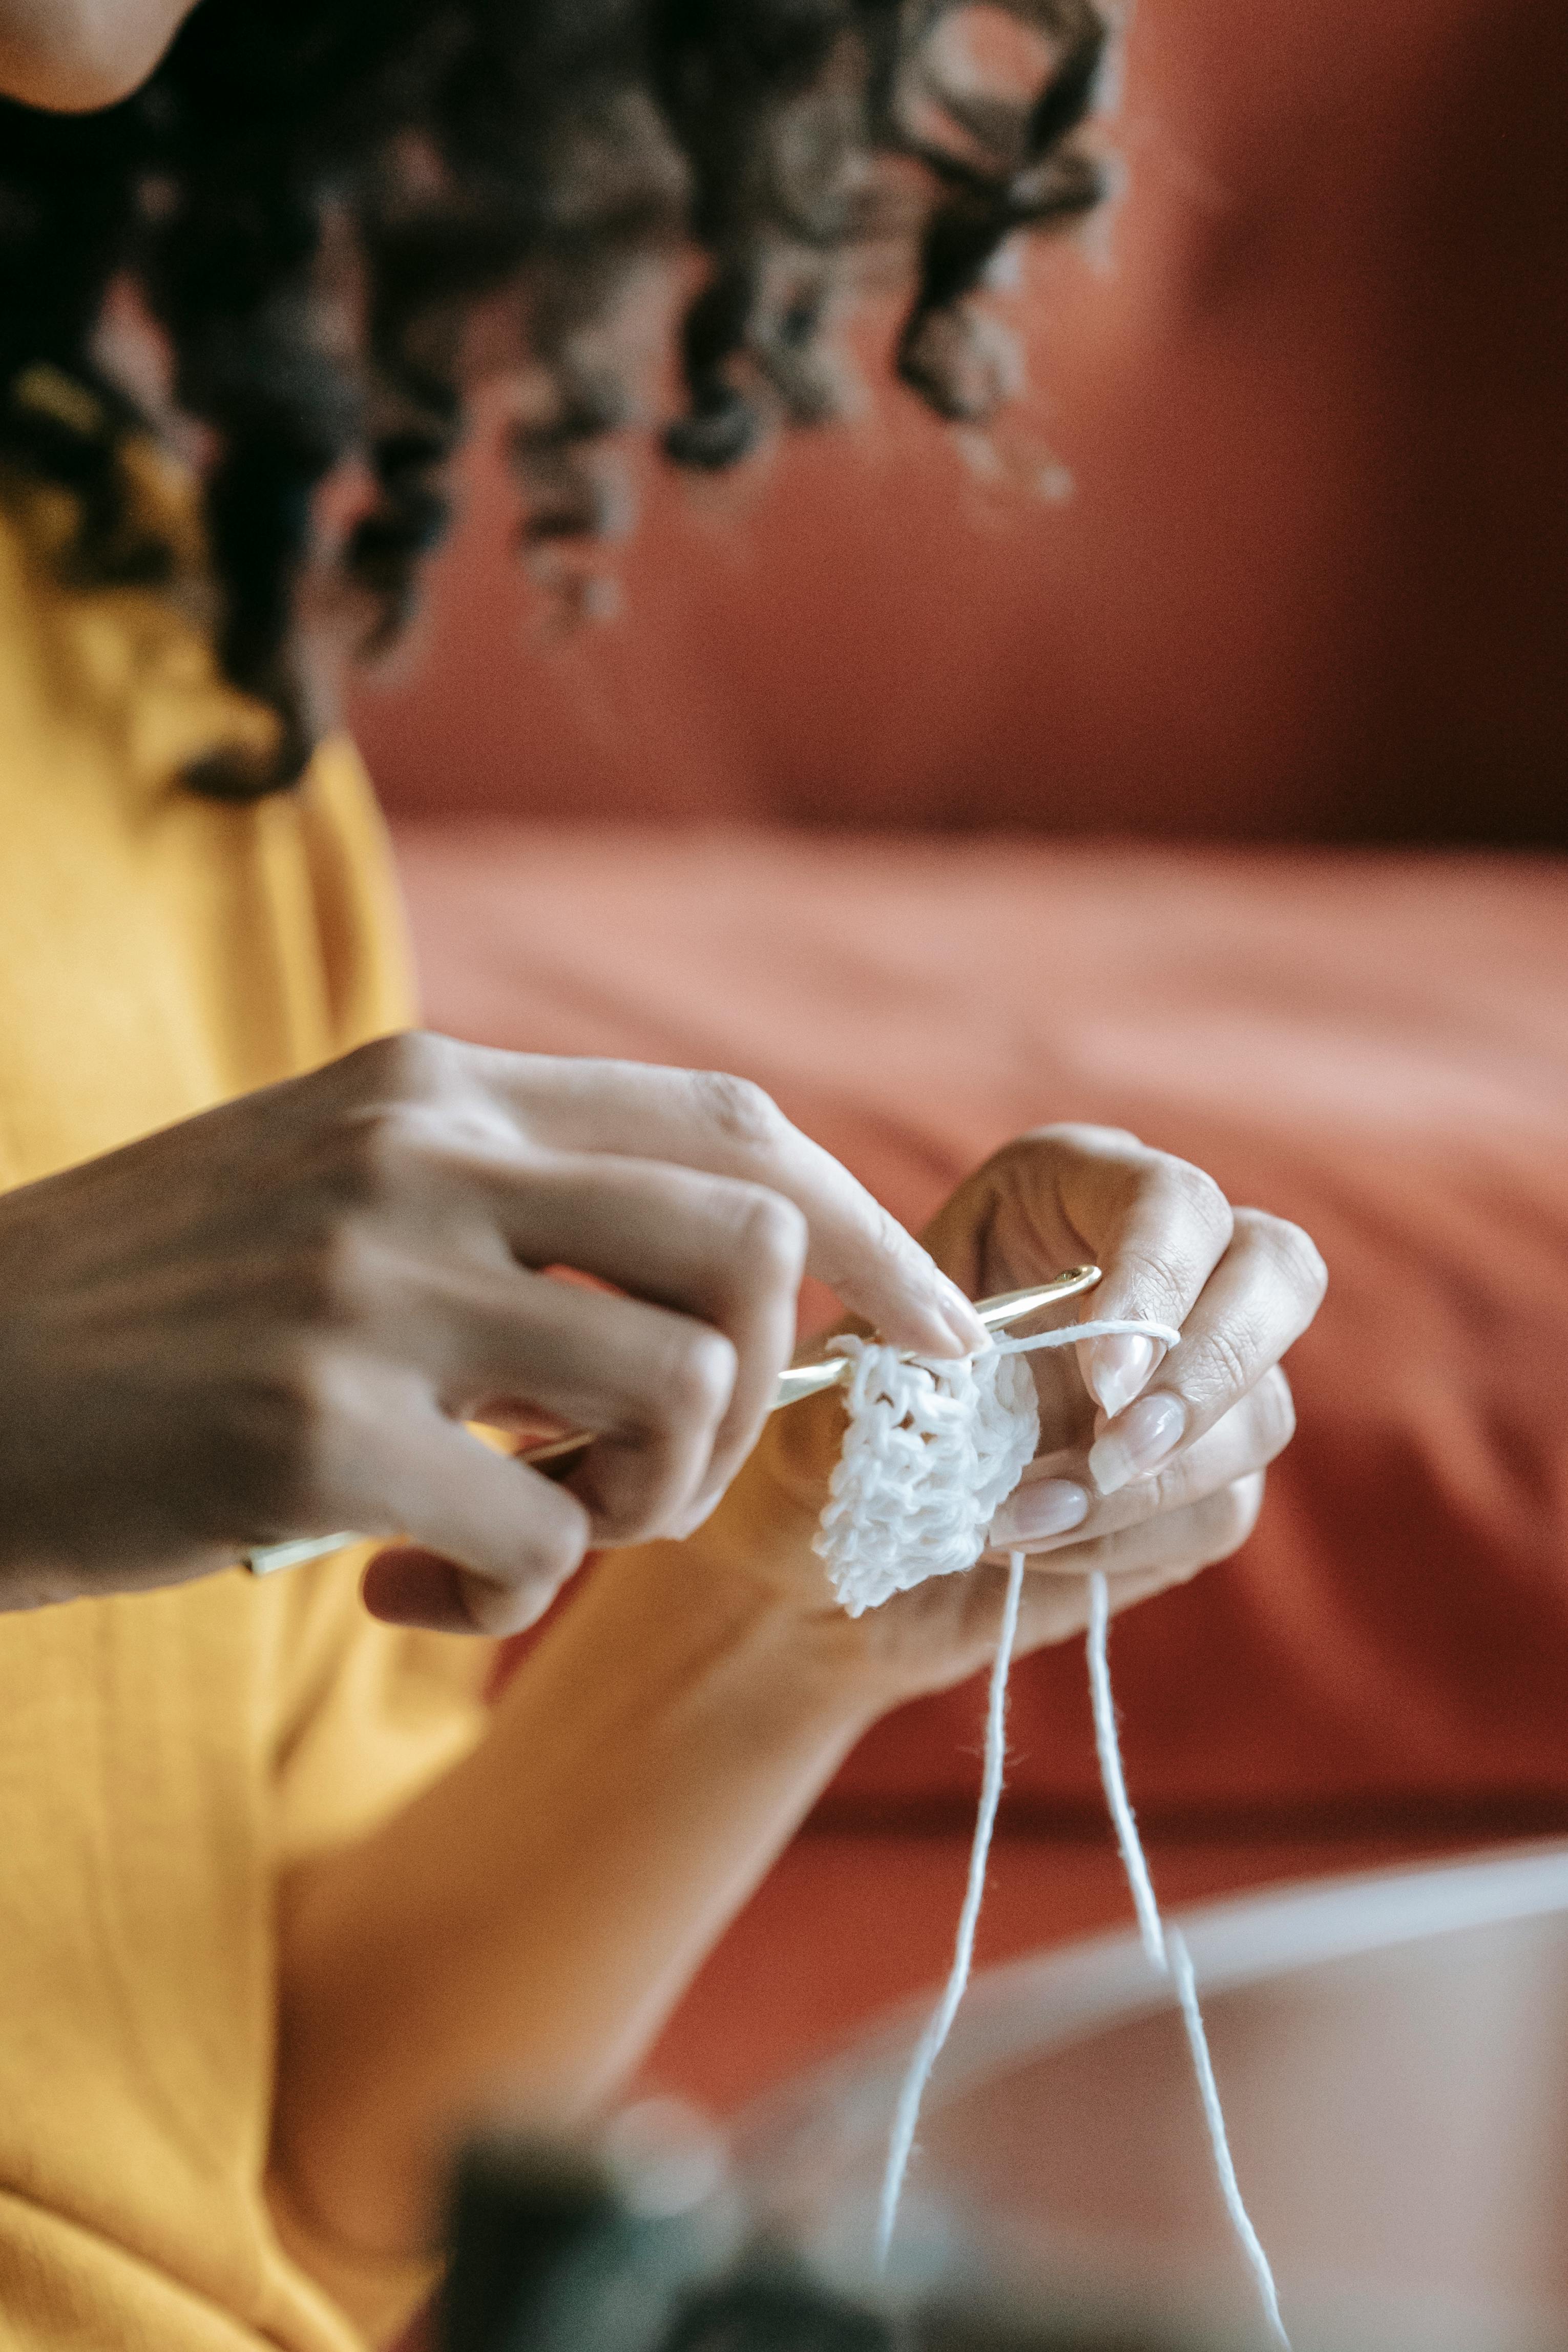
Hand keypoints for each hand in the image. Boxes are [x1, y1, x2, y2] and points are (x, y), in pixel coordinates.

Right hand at [0, 1031, 983, 1630]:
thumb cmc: (153, 1309)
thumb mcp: (337, 1196)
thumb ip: (518, 1215)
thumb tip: (723, 1302)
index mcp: (435, 1087)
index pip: (732, 1123)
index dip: (867, 1228)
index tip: (934, 1330)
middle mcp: (418, 1157)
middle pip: (749, 1243)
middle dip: (768, 1382)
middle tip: (661, 1473)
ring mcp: (364, 1287)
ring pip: (673, 1392)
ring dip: (641, 1504)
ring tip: (528, 1528)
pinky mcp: (304, 1432)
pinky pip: (532, 1538)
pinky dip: (507, 1592)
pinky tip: (410, 1584)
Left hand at [674, 1123, 1325, 1706]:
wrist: (817, 1562)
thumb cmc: (820, 1435)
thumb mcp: (843, 1373)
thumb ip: (920, 1354)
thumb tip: (1000, 1366)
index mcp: (1066, 1191)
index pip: (1169, 1202)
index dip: (1157, 1285)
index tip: (1101, 1382)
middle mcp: (1154, 1261)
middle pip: (1278, 1272)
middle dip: (1211, 1370)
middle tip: (1115, 1451)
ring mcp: (1193, 1371)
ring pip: (1261, 1409)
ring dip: (1150, 1483)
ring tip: (1020, 1524)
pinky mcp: (1202, 1473)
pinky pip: (1220, 1506)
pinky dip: (1130, 1540)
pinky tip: (1035, 1548)